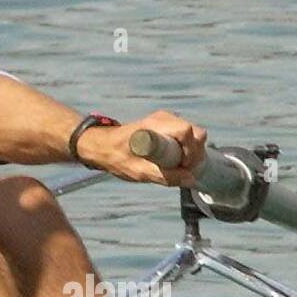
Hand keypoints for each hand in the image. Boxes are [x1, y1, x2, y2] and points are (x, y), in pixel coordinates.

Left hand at [77, 109, 207, 187]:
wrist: (101, 145)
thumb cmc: (116, 157)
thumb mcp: (140, 171)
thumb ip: (166, 176)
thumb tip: (191, 179)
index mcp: (155, 126)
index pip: (187, 131)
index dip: (192, 150)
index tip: (185, 165)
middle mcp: (163, 118)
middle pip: (195, 131)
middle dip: (195, 152)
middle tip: (185, 169)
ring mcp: (165, 119)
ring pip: (193, 132)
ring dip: (192, 151)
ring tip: (180, 166)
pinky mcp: (165, 123)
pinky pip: (185, 134)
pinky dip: (186, 147)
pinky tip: (176, 160)